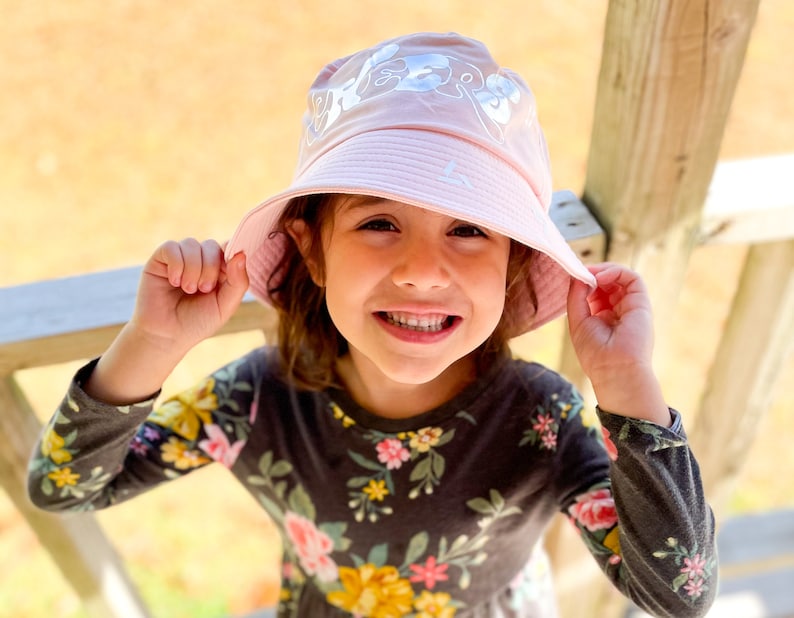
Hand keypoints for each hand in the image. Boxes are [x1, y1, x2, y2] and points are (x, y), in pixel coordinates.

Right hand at [130, 238, 248, 353]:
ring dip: (193, 268)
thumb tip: (241, 254)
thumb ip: (238, 282)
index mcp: (220, 270)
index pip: (230, 249)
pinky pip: (171, 247)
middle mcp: (200, 260)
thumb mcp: (225, 306)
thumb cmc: (197, 322)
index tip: (224, 276)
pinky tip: (174, 282)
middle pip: (212, 246)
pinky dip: (176, 264)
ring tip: (188, 289)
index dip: (230, 257)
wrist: (165, 336)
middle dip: (210, 268)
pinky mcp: (159, 259)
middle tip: (203, 289)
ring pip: (192, 244)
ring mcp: (180, 258)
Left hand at [567, 263, 669, 424]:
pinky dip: (616, 271)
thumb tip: (577, 275)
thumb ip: (576, 296)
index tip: (572, 277)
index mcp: (602, 317)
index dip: (584, 281)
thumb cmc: (595, 353)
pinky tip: (600, 277)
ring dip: (602, 270)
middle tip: (579, 271)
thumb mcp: (578, 320)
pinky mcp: (641, 303)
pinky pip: (632, 278)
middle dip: (592, 274)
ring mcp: (630, 306)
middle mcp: (618, 310)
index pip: (594, 291)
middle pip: (606, 282)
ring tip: (589, 274)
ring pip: (619, 277)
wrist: (614, 369)